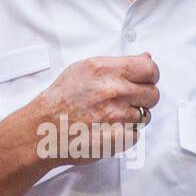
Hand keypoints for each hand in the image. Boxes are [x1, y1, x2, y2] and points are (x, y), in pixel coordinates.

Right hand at [28, 52, 159, 166]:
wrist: (43, 130)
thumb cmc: (59, 101)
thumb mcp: (83, 69)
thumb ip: (117, 64)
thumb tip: (145, 58)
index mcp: (104, 70)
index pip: (149, 68)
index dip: (151, 75)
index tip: (147, 80)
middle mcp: (113, 91)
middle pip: (152, 93)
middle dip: (144, 98)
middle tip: (128, 101)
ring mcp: (117, 116)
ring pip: (145, 115)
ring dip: (133, 117)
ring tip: (112, 117)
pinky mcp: (118, 138)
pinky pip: (135, 134)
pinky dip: (125, 134)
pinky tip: (108, 130)